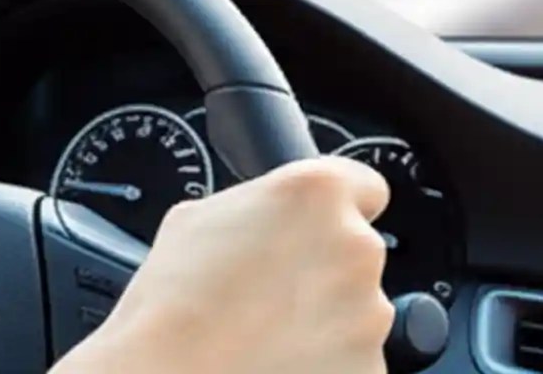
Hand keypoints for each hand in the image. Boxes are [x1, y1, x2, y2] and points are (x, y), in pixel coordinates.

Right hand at [53, 157, 391, 373]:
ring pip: (358, 310)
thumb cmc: (172, 304)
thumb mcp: (198, 218)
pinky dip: (328, 361)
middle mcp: (356, 247)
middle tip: (273, 291)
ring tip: (269, 333)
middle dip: (324, 270)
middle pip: (357, 253)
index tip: (322, 228)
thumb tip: (266, 214)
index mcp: (317, 194)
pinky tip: (280, 361)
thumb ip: (256, 205)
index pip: (366, 187)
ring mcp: (369, 314)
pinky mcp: (370, 367)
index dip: (342, 208)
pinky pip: (356, 359)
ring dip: (327, 319)